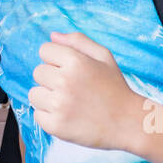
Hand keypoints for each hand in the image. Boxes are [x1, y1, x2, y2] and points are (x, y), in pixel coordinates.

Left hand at [29, 31, 140, 150]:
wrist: (128, 123)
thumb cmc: (115, 88)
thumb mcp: (104, 57)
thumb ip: (78, 41)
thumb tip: (53, 36)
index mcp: (75, 61)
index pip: (44, 50)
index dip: (56, 60)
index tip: (70, 70)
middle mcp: (64, 81)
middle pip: (38, 72)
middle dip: (52, 79)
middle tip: (73, 89)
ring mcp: (59, 105)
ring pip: (34, 94)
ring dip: (47, 98)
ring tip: (68, 103)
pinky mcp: (56, 126)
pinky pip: (37, 115)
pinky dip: (49, 117)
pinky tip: (67, 116)